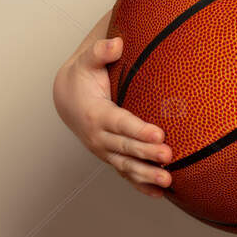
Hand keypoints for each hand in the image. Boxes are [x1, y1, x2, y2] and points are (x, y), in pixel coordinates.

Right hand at [53, 34, 174, 196]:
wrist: (67, 98)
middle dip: (146, 154)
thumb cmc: (82, 77)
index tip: (159, 134)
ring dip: (146, 175)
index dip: (139, 131)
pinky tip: (160, 193)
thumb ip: (100, 51)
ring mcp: (105, 150)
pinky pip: (126, 174)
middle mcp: (99, 136)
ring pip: (126, 166)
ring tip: (168, 180)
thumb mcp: (87, 60)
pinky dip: (141, 185)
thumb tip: (116, 43)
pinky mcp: (111, 157)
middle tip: (169, 156)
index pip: (120, 123)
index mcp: (95, 113)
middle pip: (125, 148)